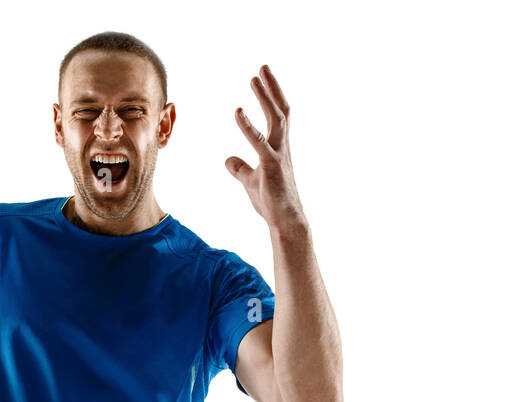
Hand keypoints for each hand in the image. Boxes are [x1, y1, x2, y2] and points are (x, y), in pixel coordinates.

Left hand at [225, 64, 306, 233]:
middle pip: (280, 110)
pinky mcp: (270, 166)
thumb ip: (240, 168)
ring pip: (274, 119)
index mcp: (278, 148)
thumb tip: (228, 159)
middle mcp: (282, 147)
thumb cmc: (271, 203)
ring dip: (264, 97)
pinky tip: (237, 112)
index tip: (263, 78)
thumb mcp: (251, 182)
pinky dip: (247, 126)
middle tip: (262, 67)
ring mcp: (278, 155)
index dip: (271, 96)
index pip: (278, 116)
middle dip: (271, 88)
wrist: (285, 222)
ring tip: (255, 78)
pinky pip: (258, 142)